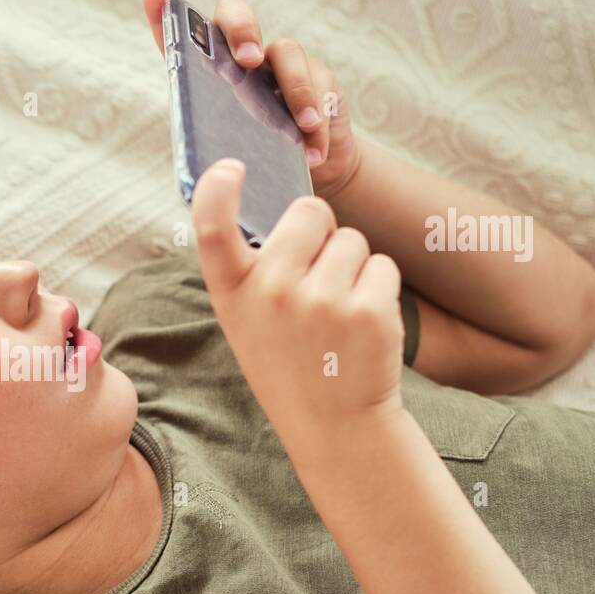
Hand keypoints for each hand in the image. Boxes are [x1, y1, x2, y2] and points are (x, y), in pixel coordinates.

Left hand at [142, 0, 361, 199]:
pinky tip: (313, 152)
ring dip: (296, 87)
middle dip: (241, 29)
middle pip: (237, 16)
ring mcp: (282, 62)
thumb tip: (198, 172)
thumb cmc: (258, 155)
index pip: (185, 33)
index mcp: (212, 69)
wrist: (310, 172)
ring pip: (287, 51)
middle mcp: (243, 55)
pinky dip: (318, 125)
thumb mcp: (226, 149)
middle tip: (248, 59)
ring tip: (301, 124)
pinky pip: (321, 89)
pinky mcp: (319, 78)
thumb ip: (208, 144)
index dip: (166, 10)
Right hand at [190, 158, 404, 444]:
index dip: (217, 188)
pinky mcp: (366, 308)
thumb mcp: (248, 319)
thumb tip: (283, 207)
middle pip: (310, 211)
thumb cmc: (290, 362)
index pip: (212, 228)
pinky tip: (362, 327)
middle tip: (316, 284)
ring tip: (338, 316)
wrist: (336, 426)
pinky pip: (382, 265)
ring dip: (353, 267)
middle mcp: (270, 292)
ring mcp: (320, 300)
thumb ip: (252, 269)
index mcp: (233, 293)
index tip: (232, 167)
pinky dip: (379, 289)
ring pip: (352, 239)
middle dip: (321, 234)